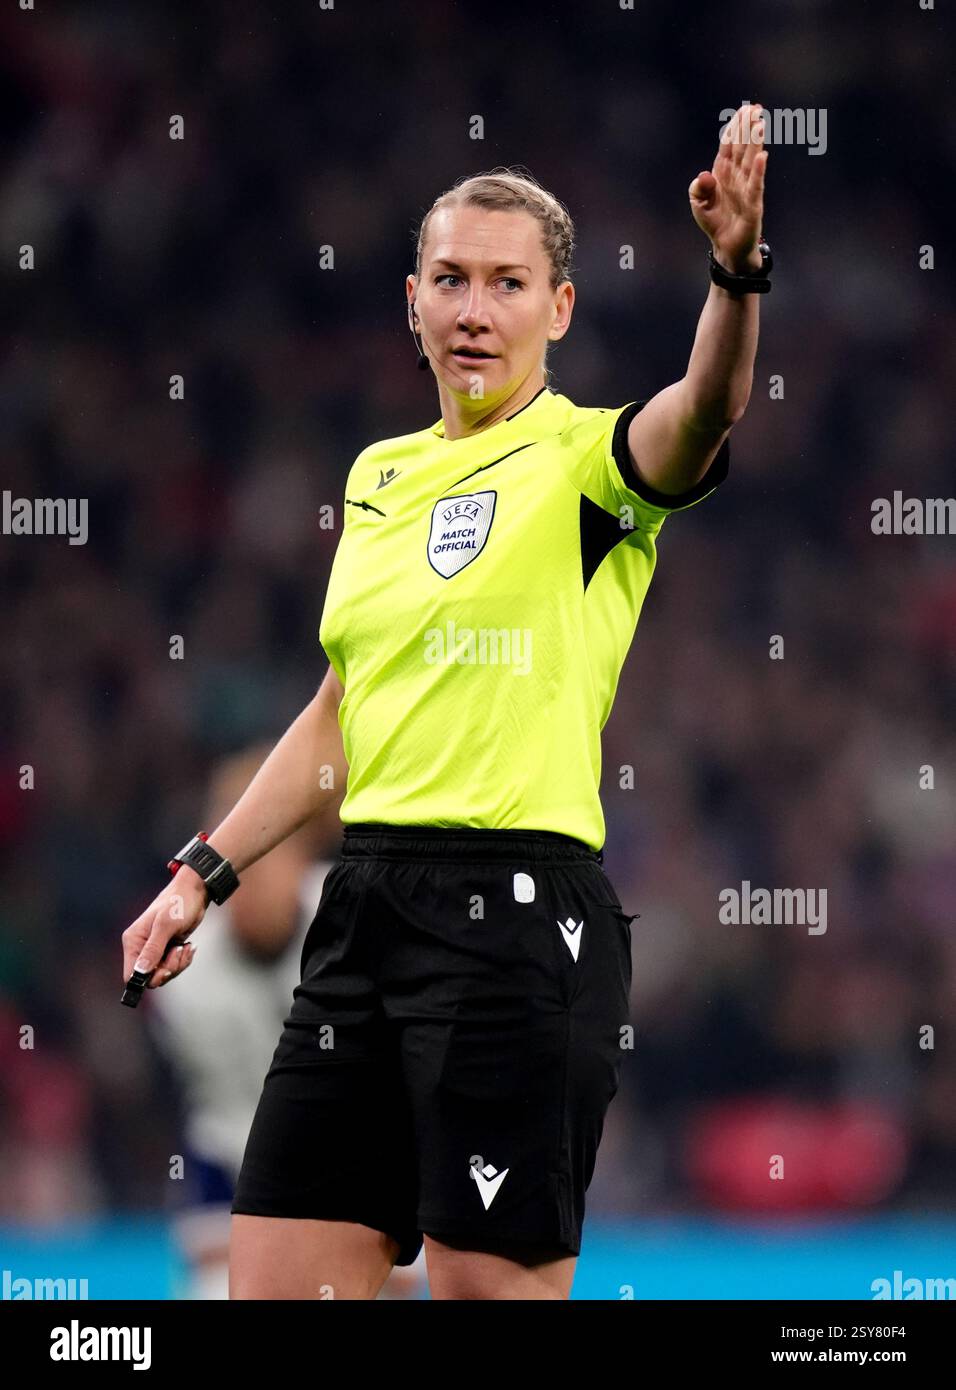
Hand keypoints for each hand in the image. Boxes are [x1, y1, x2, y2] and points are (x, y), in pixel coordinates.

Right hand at [122, 868, 206, 989]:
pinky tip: (188, 946)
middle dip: (168, 969)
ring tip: (185, 946)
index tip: (164, 969)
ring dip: (178, 963)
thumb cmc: (178, 903)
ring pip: (163, 973)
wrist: (195, 892)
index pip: (130, 975)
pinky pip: (173, 966)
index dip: (147, 978)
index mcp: (134, 941)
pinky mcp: (167, 949)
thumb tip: (140, 972)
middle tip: (178, 951)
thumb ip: (153, 949)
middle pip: (150, 977)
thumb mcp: (166, 925)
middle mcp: (141, 947)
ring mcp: (155, 949)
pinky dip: (183, 960)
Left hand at [689, 101, 767, 274]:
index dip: (735, 128)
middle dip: (748, 128)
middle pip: (742, 148)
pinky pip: (756, 185)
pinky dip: (759, 171)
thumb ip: (697, 188)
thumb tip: (705, 175)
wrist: (726, 246)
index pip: (729, 145)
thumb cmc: (714, 221)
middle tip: (756, 108)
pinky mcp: (753, 204)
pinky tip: (763, 155)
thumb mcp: (697, 204)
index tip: (742, 110)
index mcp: (723, 173)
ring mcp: (747, 188)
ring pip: (751, 161)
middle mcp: (737, 177)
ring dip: (756, 143)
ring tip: (760, 123)